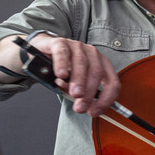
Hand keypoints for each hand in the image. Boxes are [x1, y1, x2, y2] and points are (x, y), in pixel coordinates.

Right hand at [0, 33, 120, 117]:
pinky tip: (61, 75)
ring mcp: (77, 46)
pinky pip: (63, 54)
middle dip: (90, 93)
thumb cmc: (62, 71)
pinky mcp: (60, 43)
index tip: (95, 112)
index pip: (112, 82)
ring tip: (74, 94)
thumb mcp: (74, 86)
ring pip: (82, 63)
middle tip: (81, 107)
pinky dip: (62, 65)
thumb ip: (82, 95)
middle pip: (97, 73)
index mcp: (102, 65)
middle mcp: (92, 54)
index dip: (106, 99)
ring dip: (79, 81)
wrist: (42, 53)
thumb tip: (87, 107)